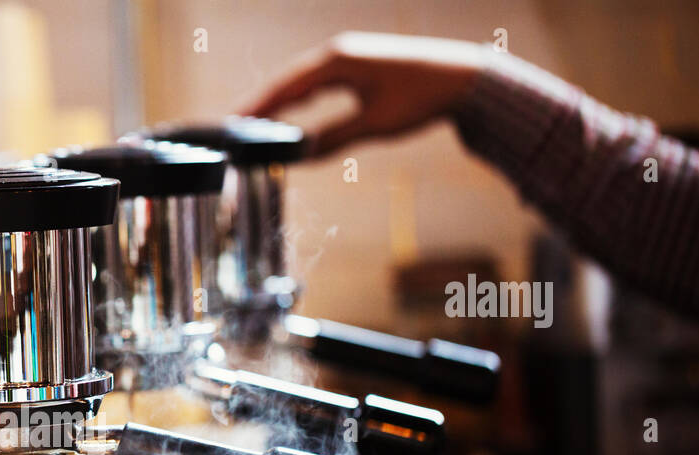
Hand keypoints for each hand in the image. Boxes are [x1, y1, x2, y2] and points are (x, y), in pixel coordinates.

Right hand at [245, 32, 491, 156]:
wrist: (464, 78)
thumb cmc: (421, 97)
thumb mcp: (374, 124)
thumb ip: (334, 139)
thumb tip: (302, 156)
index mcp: (338, 61)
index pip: (287, 85)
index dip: (259, 105)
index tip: (235, 123)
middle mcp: (340, 54)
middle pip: (289, 80)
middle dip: (263, 103)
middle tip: (234, 125)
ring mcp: (350, 58)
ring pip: (304, 79)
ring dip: (282, 100)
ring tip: (256, 120)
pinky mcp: (361, 66)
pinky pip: (321, 80)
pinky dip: (303, 96)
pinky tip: (295, 108)